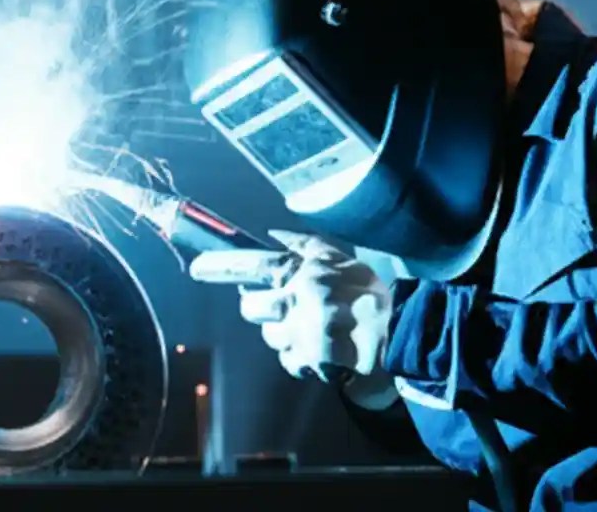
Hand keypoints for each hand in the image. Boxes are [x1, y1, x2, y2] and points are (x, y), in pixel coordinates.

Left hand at [234, 231, 392, 379]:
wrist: (398, 336)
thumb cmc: (369, 294)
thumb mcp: (341, 259)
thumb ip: (305, 244)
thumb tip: (274, 233)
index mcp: (301, 273)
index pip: (251, 265)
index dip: (220, 266)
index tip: (198, 268)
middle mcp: (294, 303)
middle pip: (250, 307)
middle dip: (260, 306)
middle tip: (280, 304)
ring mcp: (297, 335)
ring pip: (269, 336)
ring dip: (282, 333)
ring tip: (309, 327)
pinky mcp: (305, 362)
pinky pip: (288, 360)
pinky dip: (298, 357)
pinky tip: (317, 348)